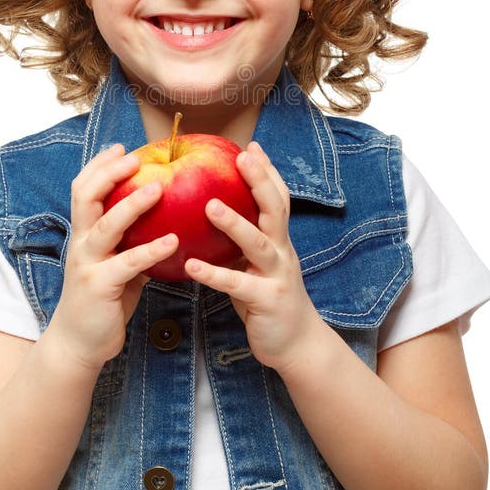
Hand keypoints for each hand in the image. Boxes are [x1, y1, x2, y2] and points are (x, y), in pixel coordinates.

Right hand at [48, 143, 178, 373]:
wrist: (78, 344)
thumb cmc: (104, 300)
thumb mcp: (116, 262)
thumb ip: (131, 240)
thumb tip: (166, 217)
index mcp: (83, 233)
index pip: (84, 187)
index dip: (100, 164)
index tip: (122, 146)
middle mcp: (81, 243)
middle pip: (86, 195)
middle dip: (109, 172)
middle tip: (136, 157)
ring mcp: (87, 264)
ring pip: (106, 225)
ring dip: (132, 204)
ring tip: (159, 188)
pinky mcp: (100, 287)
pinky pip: (128, 264)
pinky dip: (151, 250)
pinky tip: (173, 241)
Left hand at [185, 141, 322, 373]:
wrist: (297, 344)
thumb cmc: (268, 297)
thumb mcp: (259, 262)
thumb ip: (244, 238)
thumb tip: (214, 210)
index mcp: (280, 239)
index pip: (278, 197)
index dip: (267, 171)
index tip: (249, 146)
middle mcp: (283, 251)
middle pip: (276, 209)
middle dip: (260, 181)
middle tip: (242, 157)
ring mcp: (278, 275)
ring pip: (259, 243)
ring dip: (235, 223)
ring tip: (210, 205)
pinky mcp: (267, 301)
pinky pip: (238, 285)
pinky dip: (214, 275)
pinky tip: (191, 267)